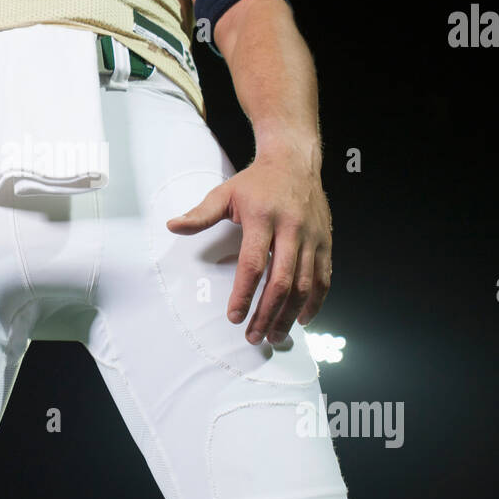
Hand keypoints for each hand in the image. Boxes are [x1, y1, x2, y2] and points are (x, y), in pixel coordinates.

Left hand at [166, 148, 331, 344]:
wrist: (295, 161)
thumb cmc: (257, 182)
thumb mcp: (225, 193)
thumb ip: (200, 214)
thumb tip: (172, 226)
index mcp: (263, 217)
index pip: (253, 263)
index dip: (244, 294)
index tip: (234, 317)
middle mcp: (291, 228)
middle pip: (281, 280)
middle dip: (267, 313)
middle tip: (253, 336)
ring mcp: (312, 237)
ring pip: (304, 284)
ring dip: (290, 314)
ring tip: (275, 335)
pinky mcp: (326, 242)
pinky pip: (323, 278)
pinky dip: (315, 302)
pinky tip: (302, 319)